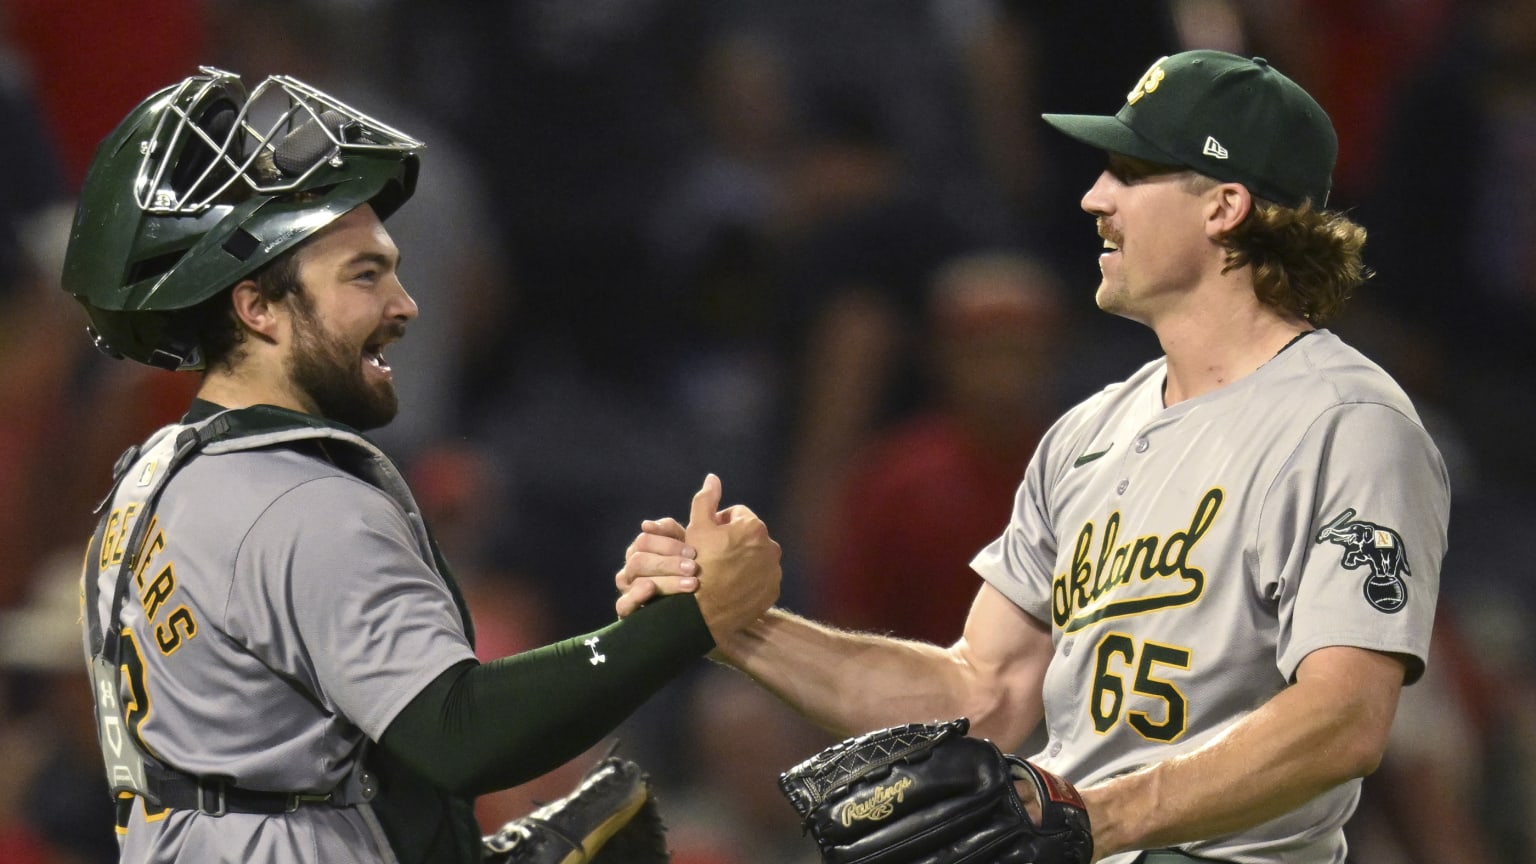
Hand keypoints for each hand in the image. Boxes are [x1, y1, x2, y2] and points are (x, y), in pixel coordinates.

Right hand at [615, 516, 696, 616]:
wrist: (695, 604)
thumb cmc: (687, 568)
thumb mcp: (682, 546)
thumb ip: (669, 531)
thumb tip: (646, 525)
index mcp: (640, 550)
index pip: (645, 541)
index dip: (668, 545)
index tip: (693, 552)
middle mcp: (630, 568)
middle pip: (639, 560)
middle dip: (668, 563)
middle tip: (693, 568)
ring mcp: (627, 590)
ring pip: (637, 580)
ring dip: (665, 581)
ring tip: (690, 584)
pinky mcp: (627, 611)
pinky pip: (623, 605)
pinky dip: (636, 597)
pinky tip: (651, 589)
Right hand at [618, 475, 779, 640]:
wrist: (702, 611)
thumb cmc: (696, 564)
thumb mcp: (696, 528)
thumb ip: (706, 499)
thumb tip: (713, 477)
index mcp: (754, 527)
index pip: (736, 514)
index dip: (717, 524)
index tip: (706, 539)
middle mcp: (770, 547)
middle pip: (748, 537)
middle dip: (732, 543)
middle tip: (712, 557)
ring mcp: (773, 571)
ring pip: (755, 558)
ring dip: (742, 561)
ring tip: (721, 573)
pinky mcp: (772, 592)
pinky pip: (761, 579)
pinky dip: (749, 580)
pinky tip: (731, 586)